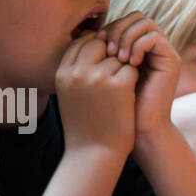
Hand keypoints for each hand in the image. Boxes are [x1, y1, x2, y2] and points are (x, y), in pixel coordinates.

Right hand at [54, 32, 137, 158]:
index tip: (104, 61)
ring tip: (117, 94)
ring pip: (119, 56)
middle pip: (100, 43)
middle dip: (111, 55)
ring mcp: (97, 77)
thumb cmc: (84, 125)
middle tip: (114, 75)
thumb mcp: (71, 94)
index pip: (80, 42)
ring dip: (123, 70)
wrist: (93, 153)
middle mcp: (77, 72)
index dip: (96, 48)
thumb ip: (77, 70)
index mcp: (62, 74)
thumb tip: (93, 42)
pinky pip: (132, 69)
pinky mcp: (119, 85)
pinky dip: (133, 80)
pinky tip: (126, 97)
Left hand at [97, 12, 180, 139]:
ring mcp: (163, 53)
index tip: (94, 47)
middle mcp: (151, 47)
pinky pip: (154, 37)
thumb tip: (86, 33)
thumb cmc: (115, 109)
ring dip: (127, 36)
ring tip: (117, 57)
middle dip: (116, 29)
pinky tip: (129, 64)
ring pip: (145, 23)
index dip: (107, 28)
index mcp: (135, 48)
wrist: (136, 131)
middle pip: (135, 16)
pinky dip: (139, 46)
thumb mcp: (101, 77)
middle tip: (106, 51)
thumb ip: (99, 55)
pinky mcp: (171, 60)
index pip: (123, 20)